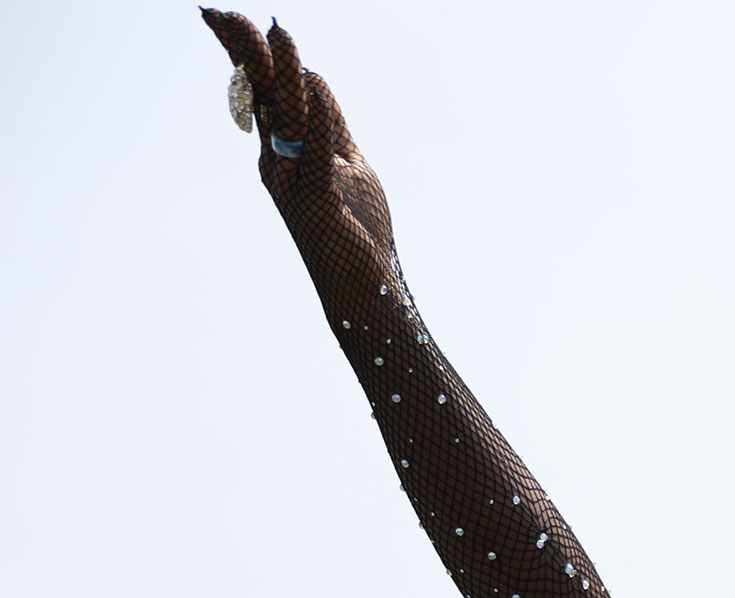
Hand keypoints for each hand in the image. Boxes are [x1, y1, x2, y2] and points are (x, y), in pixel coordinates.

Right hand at [200, 11, 393, 270]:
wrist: (361, 283)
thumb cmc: (354, 225)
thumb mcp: (345, 161)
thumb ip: (330, 123)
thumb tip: (311, 76)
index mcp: (283, 149)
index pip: (260, 92)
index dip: (244, 54)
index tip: (222, 17)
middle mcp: (279, 160)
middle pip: (261, 97)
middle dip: (245, 53)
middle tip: (223, 14)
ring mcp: (294, 179)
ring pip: (287, 117)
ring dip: (283, 73)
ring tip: (277, 32)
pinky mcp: (318, 198)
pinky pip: (317, 154)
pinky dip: (318, 120)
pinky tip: (314, 86)